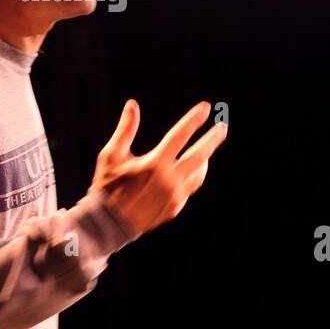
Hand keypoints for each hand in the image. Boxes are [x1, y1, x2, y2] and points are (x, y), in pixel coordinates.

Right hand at [90, 100, 227, 236]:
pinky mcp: (174, 209)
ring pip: (198, 175)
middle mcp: (169, 181)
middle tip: (222, 128)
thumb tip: (132, 105)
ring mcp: (174, 197)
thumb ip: (125, 130)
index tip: (205, 108)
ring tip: (205, 152)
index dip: (193, 120)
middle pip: (199, 156)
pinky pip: (187, 190)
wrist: (108, 223)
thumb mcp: (111, 155)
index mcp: (154, 164)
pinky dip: (188, 178)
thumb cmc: (108, 186)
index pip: (179, 136)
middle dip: (212, 140)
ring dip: (203, 161)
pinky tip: (184, 173)